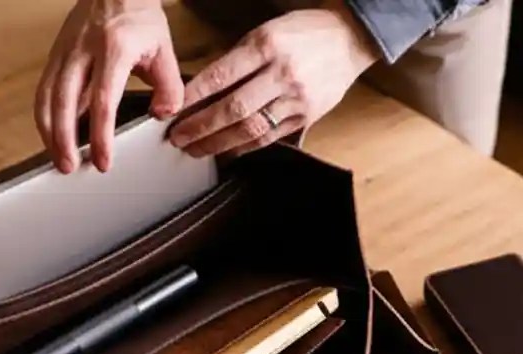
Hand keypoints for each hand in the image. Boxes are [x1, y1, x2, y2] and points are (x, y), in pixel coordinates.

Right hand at [36, 0, 183, 173]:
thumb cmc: (138, 15)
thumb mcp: (164, 47)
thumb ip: (170, 85)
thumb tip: (162, 115)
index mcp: (114, 48)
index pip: (103, 100)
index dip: (100, 135)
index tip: (103, 160)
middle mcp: (83, 49)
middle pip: (65, 101)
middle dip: (64, 139)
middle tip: (69, 167)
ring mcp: (65, 51)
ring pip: (47, 96)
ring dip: (49, 132)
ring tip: (57, 158)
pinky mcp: (55, 54)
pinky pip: (43, 89)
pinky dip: (44, 115)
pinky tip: (51, 134)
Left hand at [167, 0, 379, 156]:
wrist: (349, 40)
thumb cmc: (303, 33)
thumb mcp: (266, 32)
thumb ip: (237, 59)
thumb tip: (202, 89)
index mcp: (268, 45)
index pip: (222, 75)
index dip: (194, 96)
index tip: (172, 110)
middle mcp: (282, 73)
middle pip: (234, 108)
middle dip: (201, 126)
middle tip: (177, 138)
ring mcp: (297, 98)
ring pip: (251, 128)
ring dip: (218, 143)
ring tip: (196, 150)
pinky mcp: (307, 116)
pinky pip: (270, 137)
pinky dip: (244, 147)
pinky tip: (227, 151)